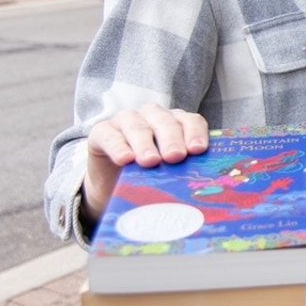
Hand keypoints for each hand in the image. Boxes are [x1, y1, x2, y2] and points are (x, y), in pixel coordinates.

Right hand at [83, 104, 208, 223]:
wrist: (114, 186)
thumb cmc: (149, 177)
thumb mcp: (169, 174)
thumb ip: (185, 172)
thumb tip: (203, 188)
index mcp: (175, 122)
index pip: (190, 121)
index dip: (195, 133)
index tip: (197, 150)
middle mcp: (152, 117)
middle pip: (165, 122)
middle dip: (171, 139)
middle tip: (176, 157)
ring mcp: (126, 121)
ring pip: (138, 126)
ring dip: (145, 143)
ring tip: (151, 161)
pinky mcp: (102, 132)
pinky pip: (109, 135)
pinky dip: (117, 146)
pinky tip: (125, 159)